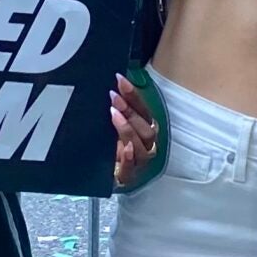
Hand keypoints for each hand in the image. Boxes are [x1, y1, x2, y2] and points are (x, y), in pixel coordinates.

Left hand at [111, 73, 159, 187]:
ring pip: (141, 144)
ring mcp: (139, 161)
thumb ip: (118, 110)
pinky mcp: (128, 175)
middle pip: (145, 127)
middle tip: (114, 97)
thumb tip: (111, 88)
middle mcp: (147, 144)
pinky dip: (129, 157)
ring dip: (128, 128)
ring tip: (114, 114)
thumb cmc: (114, 146)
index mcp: (146, 128)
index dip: (133, 95)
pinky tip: (125, 147)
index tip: (120, 81)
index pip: (144, 109)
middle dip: (130, 110)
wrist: (109, 176)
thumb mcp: (116, 126)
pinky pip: (131, 167)